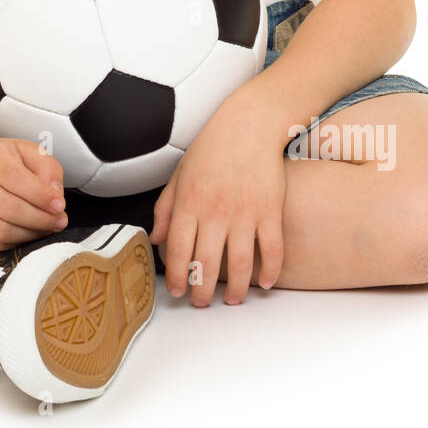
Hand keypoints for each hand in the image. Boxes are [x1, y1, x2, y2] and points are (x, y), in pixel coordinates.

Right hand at [0, 134, 67, 250]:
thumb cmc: (6, 161)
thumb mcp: (31, 153)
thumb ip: (48, 169)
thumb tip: (55, 196)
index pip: (15, 178)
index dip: (41, 195)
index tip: (60, 205)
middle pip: (9, 208)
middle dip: (41, 218)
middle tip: (60, 221)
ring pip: (1, 230)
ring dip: (31, 233)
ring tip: (47, 227)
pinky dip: (17, 242)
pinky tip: (29, 232)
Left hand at [149, 101, 285, 304]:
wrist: (248, 124)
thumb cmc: (212, 148)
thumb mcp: (179, 174)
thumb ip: (165, 208)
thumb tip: (156, 238)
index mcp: (189, 203)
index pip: (178, 251)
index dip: (177, 277)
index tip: (178, 290)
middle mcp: (215, 211)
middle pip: (206, 264)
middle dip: (202, 291)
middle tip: (202, 302)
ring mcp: (245, 212)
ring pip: (240, 264)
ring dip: (236, 290)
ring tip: (233, 299)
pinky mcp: (270, 210)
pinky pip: (272, 249)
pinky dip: (270, 272)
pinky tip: (265, 283)